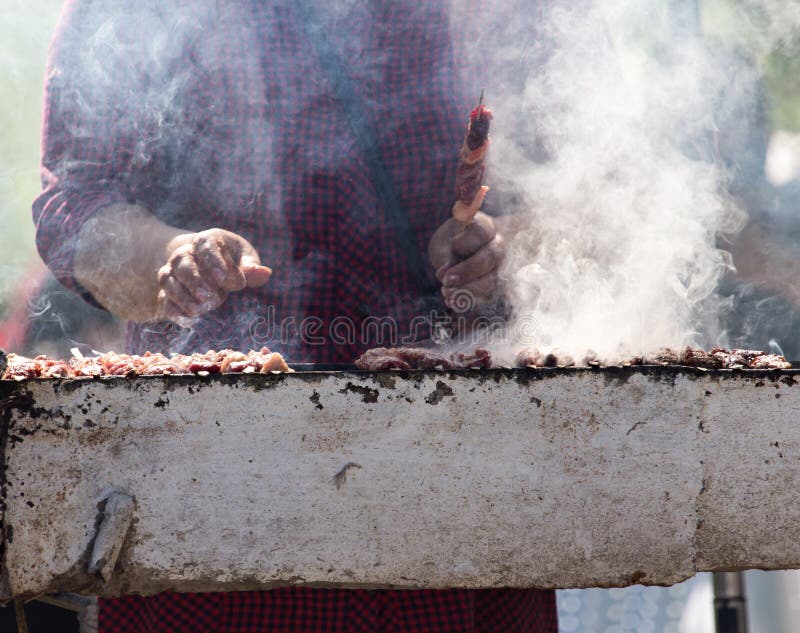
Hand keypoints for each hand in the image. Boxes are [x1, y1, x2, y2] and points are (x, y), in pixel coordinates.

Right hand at [157, 228, 271, 319]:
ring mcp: (174, 273)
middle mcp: (185, 254)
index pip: (204, 245)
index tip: (222, 277)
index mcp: (207, 241)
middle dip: (194, 280)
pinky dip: (173, 310)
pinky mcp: (168, 292)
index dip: (212, 260)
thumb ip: (251, 267)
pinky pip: (163, 299)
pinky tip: (188, 321)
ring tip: (198, 310)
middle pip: (181, 262)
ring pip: (167, 279)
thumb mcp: (244, 258)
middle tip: (208, 297)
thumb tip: (265, 273)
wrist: (206, 263)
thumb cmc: (232, 259)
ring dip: (181, 296)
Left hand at [428, 211, 505, 314]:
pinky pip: (488, 296)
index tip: (454, 246)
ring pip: (492, 280)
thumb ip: (447, 255)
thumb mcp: (445, 242)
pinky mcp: (497, 286)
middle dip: (467, 270)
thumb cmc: (451, 243)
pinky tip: (452, 303)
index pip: (481, 232)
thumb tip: (446, 274)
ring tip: (446, 293)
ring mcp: (500, 267)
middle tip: (446, 280)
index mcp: (485, 227)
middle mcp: (498, 246)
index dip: (466, 241)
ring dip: (468, 289)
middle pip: (490, 256)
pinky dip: (469, 301)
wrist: (461, 252)